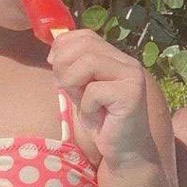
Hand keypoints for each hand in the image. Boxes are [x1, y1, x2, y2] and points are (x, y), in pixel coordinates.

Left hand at [47, 29, 157, 169]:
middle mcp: (128, 63)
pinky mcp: (132, 94)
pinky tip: (97, 116)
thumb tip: (54, 51)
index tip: (54, 65)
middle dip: (64, 65)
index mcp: (116, 58)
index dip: (63, 46)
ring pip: (88, 62)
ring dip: (74, 83)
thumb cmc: (102, 122)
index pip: (85, 35)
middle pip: (85, 46)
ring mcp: (132, 76)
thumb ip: (72, 69)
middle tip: (64, 87)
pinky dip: (87, 106)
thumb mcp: (81, 90)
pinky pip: (95, 90)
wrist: (125, 151)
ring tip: (80, 101)